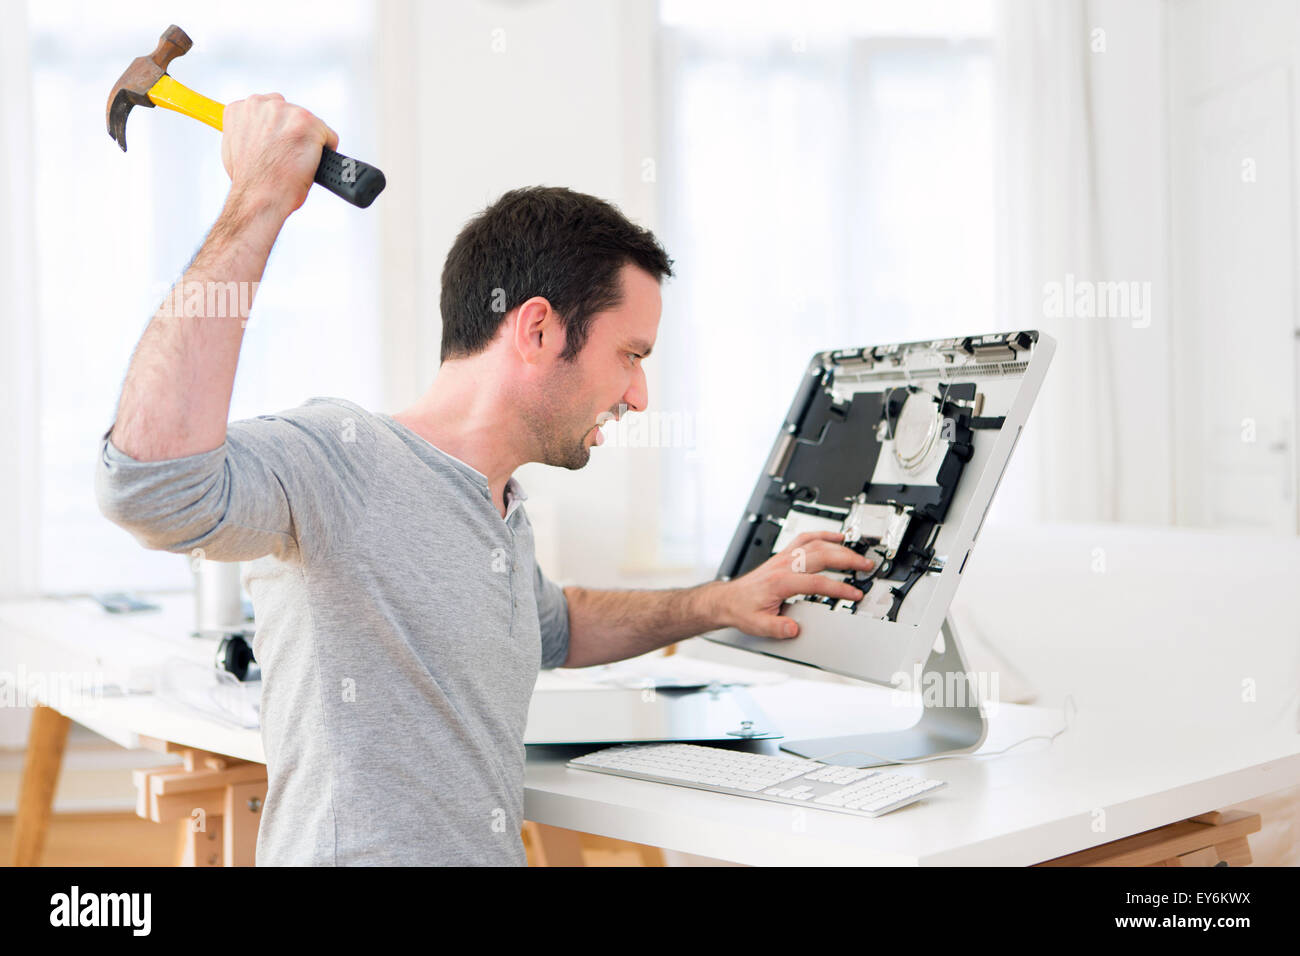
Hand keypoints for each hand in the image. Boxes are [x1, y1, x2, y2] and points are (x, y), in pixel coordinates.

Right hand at [221, 93, 338, 216]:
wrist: (259, 198)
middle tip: (290, 159)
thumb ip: (250, 133)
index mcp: (241, 109)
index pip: (271, 109)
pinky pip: (329, 137)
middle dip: (294, 135)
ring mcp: (286, 112)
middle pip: (292, 114)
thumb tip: (262, 135)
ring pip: (311, 126)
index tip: (281, 145)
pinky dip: (326, 152)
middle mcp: (262, 104)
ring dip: (310, 144)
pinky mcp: (308, 123)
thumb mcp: (237, 149)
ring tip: (297, 164)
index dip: (279, 131)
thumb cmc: (251, 183)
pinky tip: (311, 165)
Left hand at [713, 531, 874, 638]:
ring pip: (815, 544)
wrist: (729, 600)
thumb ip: (777, 628)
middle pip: (821, 556)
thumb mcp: (758, 625)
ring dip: (839, 546)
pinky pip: (805, 538)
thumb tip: (793, 629)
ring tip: (858, 553)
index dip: (838, 589)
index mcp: (779, 582)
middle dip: (846, 560)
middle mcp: (783, 565)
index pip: (816, 583)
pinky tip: (836, 537)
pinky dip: (823, 534)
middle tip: (866, 566)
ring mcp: (784, 557)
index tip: (854, 594)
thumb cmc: (743, 610)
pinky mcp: (784, 555)